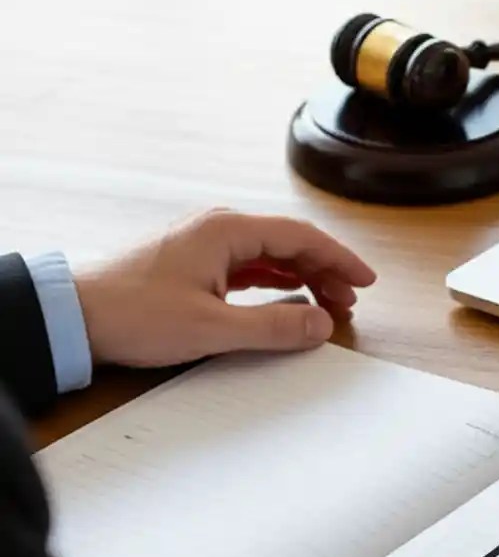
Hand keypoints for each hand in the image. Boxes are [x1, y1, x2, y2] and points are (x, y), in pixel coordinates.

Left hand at [74, 209, 376, 367]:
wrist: (73, 317)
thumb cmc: (134, 315)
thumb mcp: (213, 327)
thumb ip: (275, 325)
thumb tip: (322, 324)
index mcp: (228, 231)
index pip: (302, 237)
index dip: (341, 260)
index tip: (366, 282)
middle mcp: (218, 229)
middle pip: (290, 243)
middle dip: (326, 272)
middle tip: (349, 303)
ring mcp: (204, 244)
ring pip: (270, 254)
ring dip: (302, 277)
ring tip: (325, 305)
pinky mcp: (193, 263)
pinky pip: (249, 266)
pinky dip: (276, 281)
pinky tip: (286, 298)